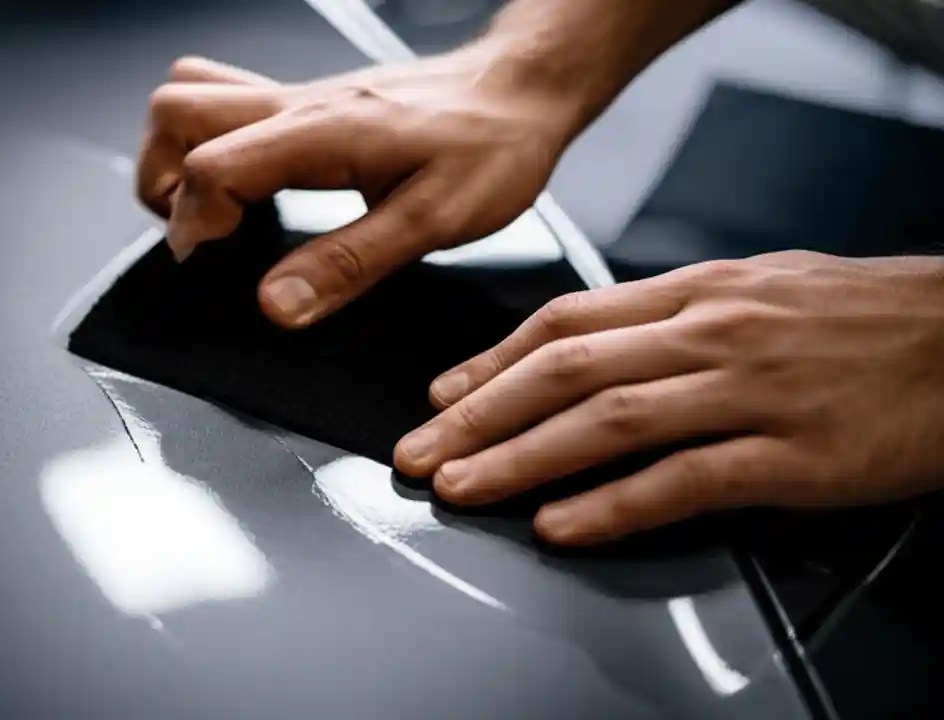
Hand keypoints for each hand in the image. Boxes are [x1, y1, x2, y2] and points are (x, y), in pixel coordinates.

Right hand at [136, 47, 586, 327]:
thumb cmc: (492, 147)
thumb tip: (274, 304)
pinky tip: (255, 188)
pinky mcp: (310, 107)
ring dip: (180, 155)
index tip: (214, 264)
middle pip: (175, 112)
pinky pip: (231, 106)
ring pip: (193, 97)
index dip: (194, 224)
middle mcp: (295, 107)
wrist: (522, 91)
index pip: (208, 165)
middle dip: (164, 181)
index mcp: (318, 134)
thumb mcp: (431, 222)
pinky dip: (216, 145)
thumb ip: (348, 263)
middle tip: (205, 236)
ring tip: (215, 211)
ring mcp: (298, 101)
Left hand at [393, 251, 943, 544]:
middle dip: (478, 414)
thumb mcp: (758, 287)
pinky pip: (684, 481)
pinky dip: (613, 504)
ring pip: (609, 422)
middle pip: (567, 371)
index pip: (566, 321)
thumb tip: (587, 340)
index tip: (439, 395)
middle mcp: (711, 334)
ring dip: (521, 457)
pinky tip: (562, 525)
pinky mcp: (792, 454)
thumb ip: (670, 312)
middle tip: (417, 450)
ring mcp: (750, 392)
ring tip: (462, 485)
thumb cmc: (863, 318)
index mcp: (698, 291)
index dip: (490, 361)